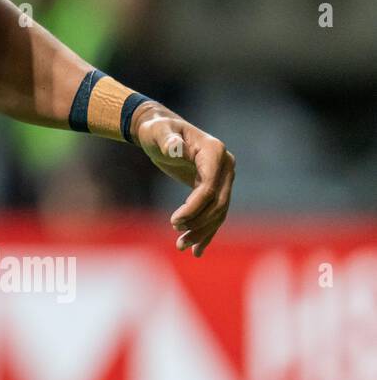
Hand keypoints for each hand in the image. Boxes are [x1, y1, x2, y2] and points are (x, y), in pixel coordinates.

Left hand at [132, 104, 235, 256]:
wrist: (159, 131)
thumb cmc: (155, 129)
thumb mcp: (156, 131)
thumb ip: (166, 138)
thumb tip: (175, 148)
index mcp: (214, 151)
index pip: (209, 187)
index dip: (194, 208)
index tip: (174, 222)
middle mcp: (225, 165)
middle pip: (218, 203)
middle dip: (198, 223)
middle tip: (176, 237)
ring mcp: (223, 176)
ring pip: (219, 211)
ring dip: (202, 231)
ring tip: (182, 247)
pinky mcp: (215, 186)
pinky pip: (215, 212)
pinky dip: (207, 231)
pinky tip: (197, 250)